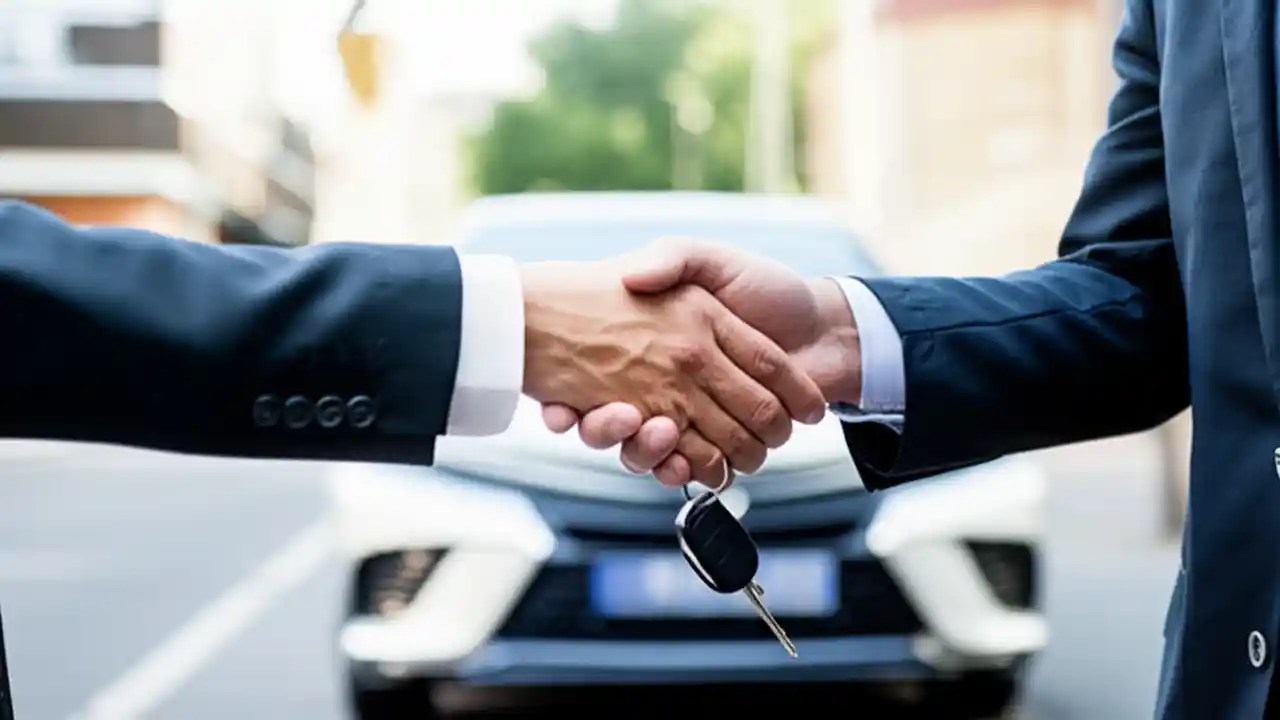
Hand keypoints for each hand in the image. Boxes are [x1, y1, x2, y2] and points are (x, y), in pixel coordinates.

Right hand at [521, 258, 826, 483]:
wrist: (826, 327)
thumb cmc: (769, 288)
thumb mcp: (709, 259)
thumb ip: (671, 259)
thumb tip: (632, 277)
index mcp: (653, 342)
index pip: (599, 372)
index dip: (573, 391)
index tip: (559, 401)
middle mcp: (666, 382)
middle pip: (618, 419)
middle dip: (607, 427)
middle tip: (615, 416)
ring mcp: (688, 415)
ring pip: (645, 449)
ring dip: (642, 450)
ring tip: (655, 431)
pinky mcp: (713, 444)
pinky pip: (681, 468)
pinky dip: (675, 472)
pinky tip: (678, 464)